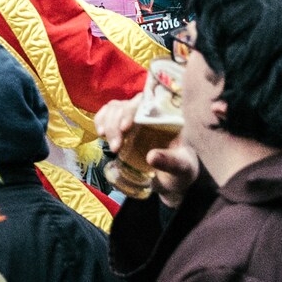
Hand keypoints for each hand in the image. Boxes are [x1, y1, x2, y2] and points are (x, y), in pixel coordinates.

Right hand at [95, 94, 195, 208]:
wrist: (174, 180)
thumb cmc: (182, 169)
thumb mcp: (181, 167)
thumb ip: (169, 161)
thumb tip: (150, 157)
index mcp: (165, 116)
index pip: (146, 102)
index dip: (132, 110)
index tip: (125, 128)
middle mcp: (148, 113)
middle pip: (126, 105)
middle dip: (116, 124)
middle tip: (115, 148)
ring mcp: (134, 118)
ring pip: (114, 108)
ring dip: (107, 124)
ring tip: (111, 147)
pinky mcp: (122, 127)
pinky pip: (107, 115)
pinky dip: (100, 120)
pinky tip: (100, 134)